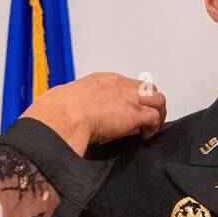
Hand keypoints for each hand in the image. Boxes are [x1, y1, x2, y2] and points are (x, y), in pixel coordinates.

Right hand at [25, 72, 166, 153]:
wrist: (61, 117)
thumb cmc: (59, 112)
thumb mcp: (72, 100)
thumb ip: (83, 103)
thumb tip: (84, 113)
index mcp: (103, 80)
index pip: (129, 84)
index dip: (134, 98)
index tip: (131, 110)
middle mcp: (119, 85)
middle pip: (148, 88)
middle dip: (150, 103)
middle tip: (146, 119)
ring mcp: (128, 98)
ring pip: (158, 99)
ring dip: (157, 114)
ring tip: (150, 127)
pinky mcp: (134, 113)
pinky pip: (154, 118)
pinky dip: (153, 128)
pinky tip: (144, 136)